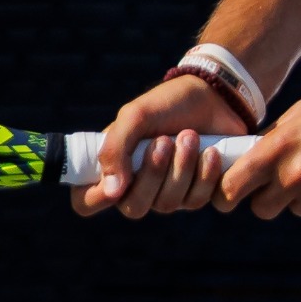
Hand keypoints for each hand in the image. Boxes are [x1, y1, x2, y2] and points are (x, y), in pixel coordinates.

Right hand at [70, 74, 247, 219]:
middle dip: (153, 173)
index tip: (114, 182)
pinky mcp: (205, 192)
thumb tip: (112, 190)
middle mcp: (140, 187)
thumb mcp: (136, 115)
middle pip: (135, 207)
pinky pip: (207, 201)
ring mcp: (173, 193)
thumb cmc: (167, 104)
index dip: (94, 199)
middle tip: (166, 140)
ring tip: (191, 135)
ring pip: (173, 203)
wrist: (214, 94)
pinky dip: (210, 175)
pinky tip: (213, 152)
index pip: (87, 201)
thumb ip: (116, 147)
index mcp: (114, 168)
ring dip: (184, 167)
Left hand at [214, 73, 300, 219]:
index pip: (232, 187)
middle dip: (270, 196)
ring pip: (299, 208)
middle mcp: (298, 175)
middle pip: (263, 208)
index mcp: (281, 147)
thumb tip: (250, 162)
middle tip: (286, 176)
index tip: (230, 193)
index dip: (227, 193)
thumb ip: (275, 141)